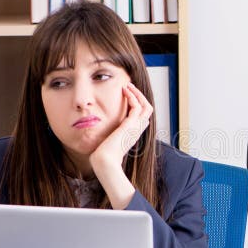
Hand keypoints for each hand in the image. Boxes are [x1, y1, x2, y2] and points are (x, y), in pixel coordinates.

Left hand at [90, 83, 153, 208]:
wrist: (105, 162)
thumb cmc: (103, 156)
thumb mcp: (107, 143)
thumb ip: (108, 136)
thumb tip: (100, 134)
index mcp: (133, 135)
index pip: (143, 118)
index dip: (138, 106)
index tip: (127, 96)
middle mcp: (137, 130)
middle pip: (148, 110)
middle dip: (140, 97)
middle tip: (129, 87)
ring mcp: (136, 128)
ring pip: (146, 106)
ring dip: (137, 93)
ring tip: (127, 85)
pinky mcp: (131, 125)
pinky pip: (137, 106)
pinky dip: (132, 95)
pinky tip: (124, 90)